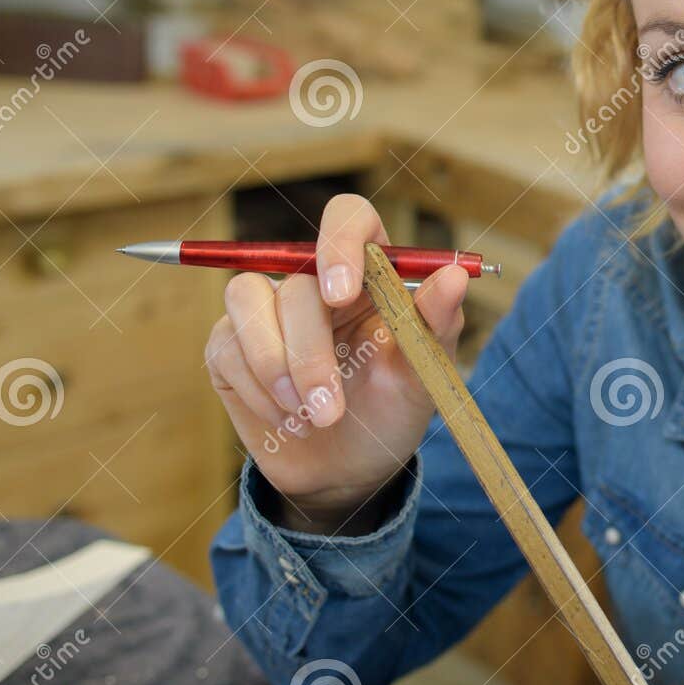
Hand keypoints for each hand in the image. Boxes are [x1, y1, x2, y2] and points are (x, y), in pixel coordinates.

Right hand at [203, 194, 468, 528]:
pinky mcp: (230, 342)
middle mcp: (315, 280)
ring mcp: (267, 308)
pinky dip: (259, 390)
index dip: (340, 243)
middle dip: (310, 351)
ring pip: (248, 301)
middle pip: (298, 281)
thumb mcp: (423, 372)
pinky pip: (227, 346)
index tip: (341, 293)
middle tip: (330, 410)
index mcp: (369, 271)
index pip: (348, 218)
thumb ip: (436, 322)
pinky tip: (289, 420)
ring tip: (313, 417)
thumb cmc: (391, 408)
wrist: (350, 467)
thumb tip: (456, 276)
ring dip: (278, 368)